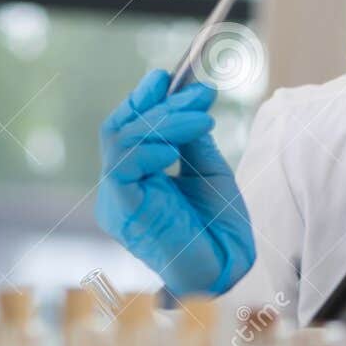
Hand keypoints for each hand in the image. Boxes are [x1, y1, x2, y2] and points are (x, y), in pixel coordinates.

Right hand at [96, 69, 254, 296]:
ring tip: (202, 118)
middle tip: (200, 92)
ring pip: (122, 139)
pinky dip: (149, 148)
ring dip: (164, 122)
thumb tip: (191, 100)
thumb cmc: (219, 230)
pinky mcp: (122, 209)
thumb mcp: (210, 172)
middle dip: (162, 104)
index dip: (145, 98)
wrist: (226, 270)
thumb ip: (193, 141)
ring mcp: (118, 198)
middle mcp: (122, 185)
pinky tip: (176, 147)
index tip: (169, 75)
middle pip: (123, 127)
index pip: (130, 127)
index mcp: (139, 177)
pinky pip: (123, 166)